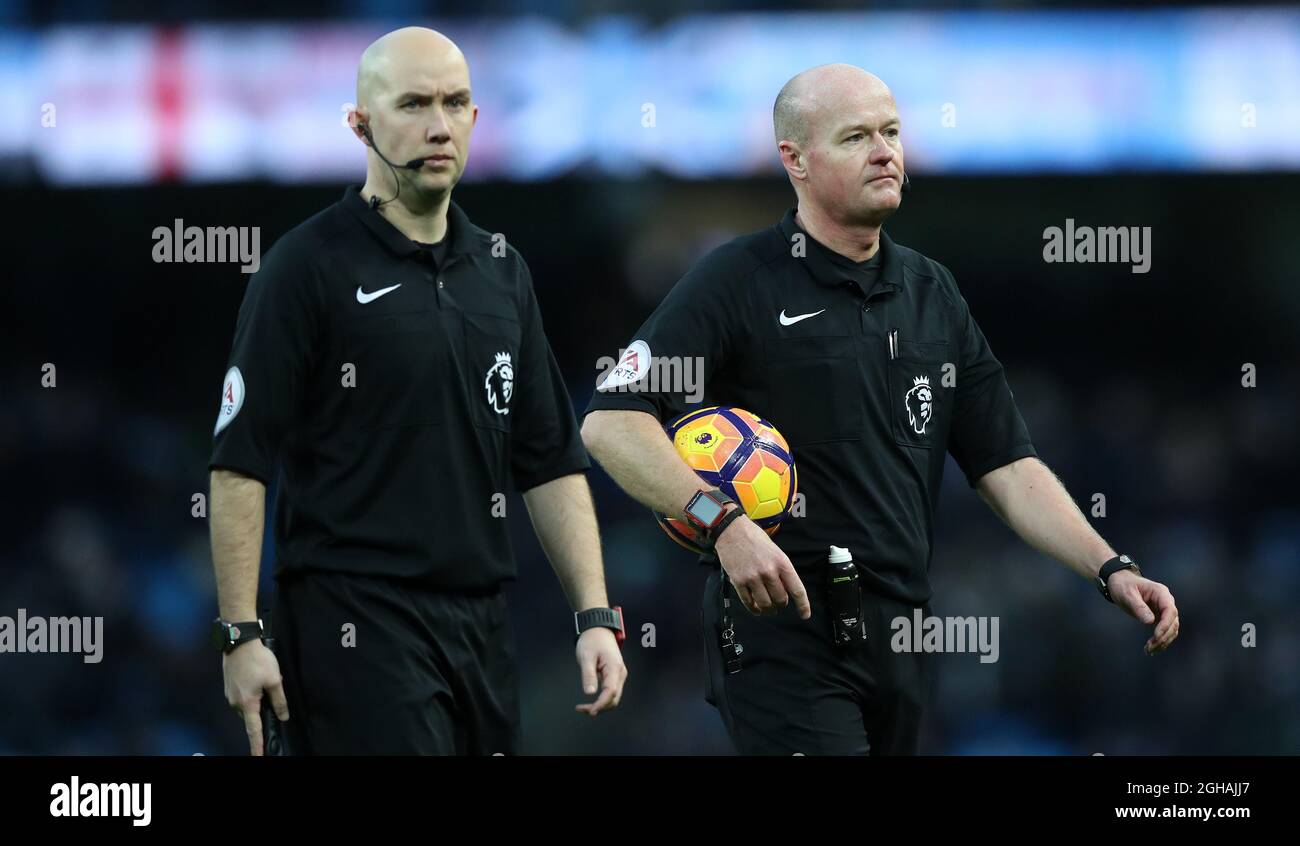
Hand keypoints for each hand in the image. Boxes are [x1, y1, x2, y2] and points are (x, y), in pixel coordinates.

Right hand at [222, 639, 288, 754]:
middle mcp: (235, 703)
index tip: (258, 756)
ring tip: (263, 685)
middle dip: (260, 716)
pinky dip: (250, 697)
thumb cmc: (258, 660)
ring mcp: (229, 695)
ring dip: (255, 704)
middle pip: (250, 718)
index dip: (257, 745)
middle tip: (271, 700)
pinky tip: (255, 683)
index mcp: (247, 704)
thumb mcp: (274, 679)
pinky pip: (241, 699)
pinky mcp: (228, 687)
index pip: (254, 730)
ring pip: (246, 707)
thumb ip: (279, 700)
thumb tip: (283, 716)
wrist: (239, 641)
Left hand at [574, 627, 626, 715]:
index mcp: (614, 668)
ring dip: (600, 705)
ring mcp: (619, 675)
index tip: (590, 711)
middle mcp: (620, 673)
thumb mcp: (586, 656)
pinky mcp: (615, 676)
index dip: (601, 704)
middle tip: (581, 709)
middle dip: (600, 707)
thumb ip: (588, 675)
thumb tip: (590, 693)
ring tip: (583, 707)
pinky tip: (590, 701)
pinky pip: (610, 692)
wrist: (599, 630)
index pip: (610, 692)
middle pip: (614, 698)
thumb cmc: (592, 641)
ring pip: (613, 697)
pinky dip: (601, 700)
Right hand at [714, 510, 810, 618]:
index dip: (803, 605)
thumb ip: (781, 570)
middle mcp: (768, 571)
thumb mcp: (775, 551)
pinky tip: (756, 609)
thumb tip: (786, 590)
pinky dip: (754, 608)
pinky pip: (748, 602)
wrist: (731, 530)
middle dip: (781, 604)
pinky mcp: (738, 581)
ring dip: (768, 609)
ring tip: (768, 608)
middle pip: (781, 599)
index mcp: (782, 562)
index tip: (805, 615)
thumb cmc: (755, 538)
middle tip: (779, 604)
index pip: (797, 589)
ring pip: (765, 604)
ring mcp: (753, 577)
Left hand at [1107, 570, 1179, 654]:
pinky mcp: (1160, 617)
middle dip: (1163, 636)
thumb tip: (1150, 622)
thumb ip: (1138, 607)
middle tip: (1150, 647)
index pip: (1170, 611)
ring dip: (1163, 641)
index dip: (1165, 625)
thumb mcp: (1127, 594)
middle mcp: (1166, 601)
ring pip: (1171, 629)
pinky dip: (1160, 640)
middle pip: (1173, 622)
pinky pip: (1165, 631)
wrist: (1119, 583)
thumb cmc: (1123, 586)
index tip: (1156, 636)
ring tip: (1149, 651)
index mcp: (1161, 593)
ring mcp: (1164, 610)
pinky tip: (1151, 649)